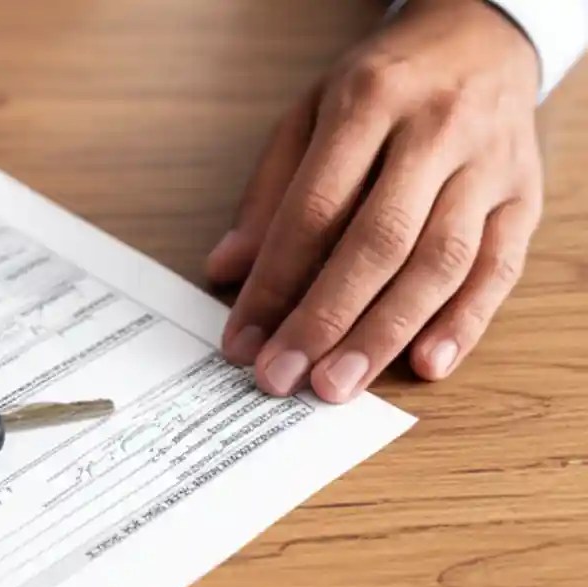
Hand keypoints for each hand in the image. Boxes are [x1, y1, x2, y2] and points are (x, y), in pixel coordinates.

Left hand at [206, 0, 543, 402]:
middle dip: (326, 319)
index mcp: (369, 102)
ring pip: (441, 262)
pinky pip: (499, 268)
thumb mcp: (309, 116)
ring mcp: (489, 165)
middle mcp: (436, 131)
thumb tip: (226, 270)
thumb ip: (269, 195)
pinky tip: (427, 364)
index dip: (273, 283)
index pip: (313, 209)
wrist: (479, 37)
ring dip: (386, 333)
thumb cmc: (382, 85)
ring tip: (339, 384)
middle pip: (379, 241)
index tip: (242, 340)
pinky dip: (464, 321)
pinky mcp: (525, 195)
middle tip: (285, 378)